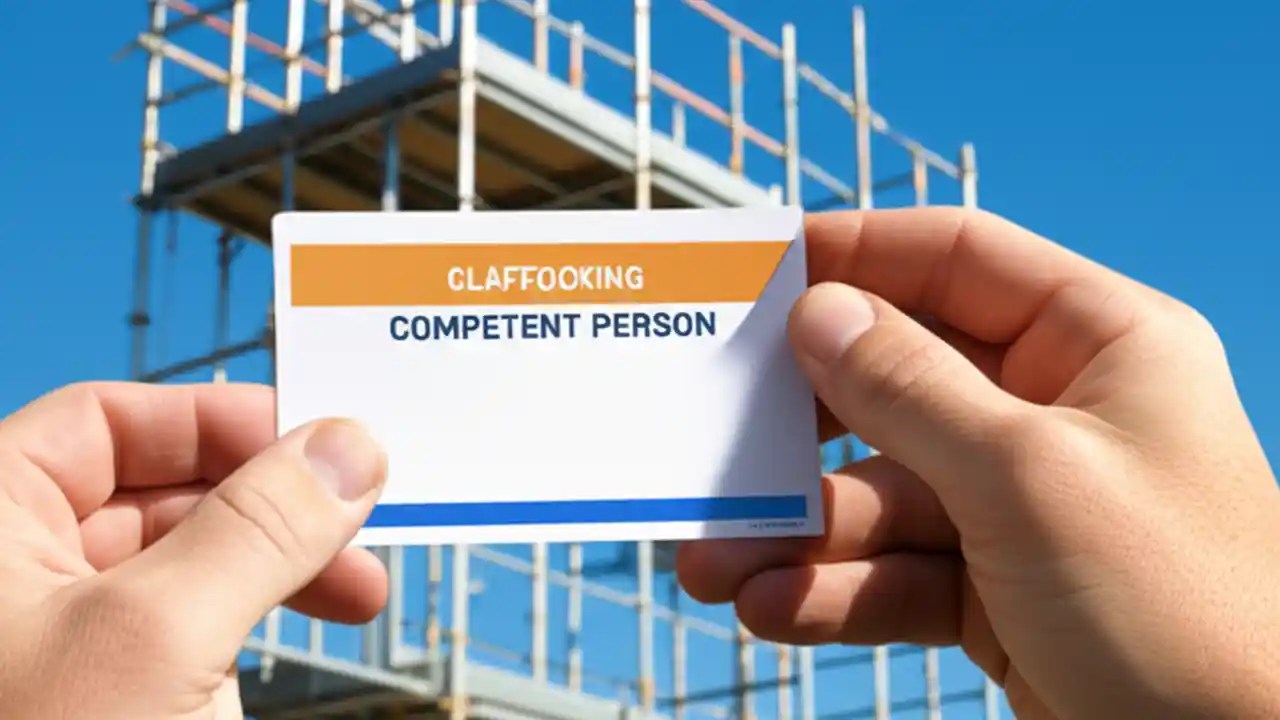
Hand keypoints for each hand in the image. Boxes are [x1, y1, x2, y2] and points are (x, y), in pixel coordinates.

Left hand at [0, 382, 387, 718]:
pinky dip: (265, 613)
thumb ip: (259, 527)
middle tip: (358, 521)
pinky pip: (201, 622)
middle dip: (273, 501)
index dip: (217, 421)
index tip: (319, 442)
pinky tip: (310, 627)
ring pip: (193, 557)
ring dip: (286, 560)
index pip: (106, 423)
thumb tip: (348, 446)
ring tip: (360, 593)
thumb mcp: (156, 637)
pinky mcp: (117, 694)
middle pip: (164, 487)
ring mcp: (69, 640)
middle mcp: (19, 573)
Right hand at [677, 208, 1279, 718]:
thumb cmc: (1187, 610)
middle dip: (802, 425)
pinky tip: (774, 608)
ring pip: (883, 492)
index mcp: (1099, 344)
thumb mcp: (1031, 480)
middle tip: (713, 433)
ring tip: (715, 563)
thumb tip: (819, 314)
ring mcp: (1023, 505)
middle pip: (899, 383)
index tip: (760, 267)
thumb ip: (912, 389)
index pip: (957, 259)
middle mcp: (1057, 413)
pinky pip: (897, 569)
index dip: (857, 253)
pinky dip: (837, 589)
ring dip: (800, 529)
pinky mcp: (997, 590)